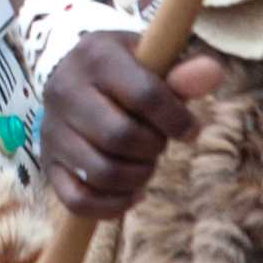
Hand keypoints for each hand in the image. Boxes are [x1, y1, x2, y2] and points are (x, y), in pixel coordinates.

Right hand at [39, 32, 225, 220]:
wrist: (73, 73)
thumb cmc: (126, 70)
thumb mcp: (152, 61)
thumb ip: (183, 73)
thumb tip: (214, 72)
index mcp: (96, 57)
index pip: (144, 95)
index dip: (176, 119)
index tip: (190, 129)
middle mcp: (65, 90)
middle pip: (120, 137)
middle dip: (153, 148)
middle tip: (159, 143)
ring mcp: (52, 130)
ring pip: (101, 173)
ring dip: (137, 177)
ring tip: (144, 163)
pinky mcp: (48, 162)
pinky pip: (78, 200)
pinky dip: (112, 205)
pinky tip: (131, 192)